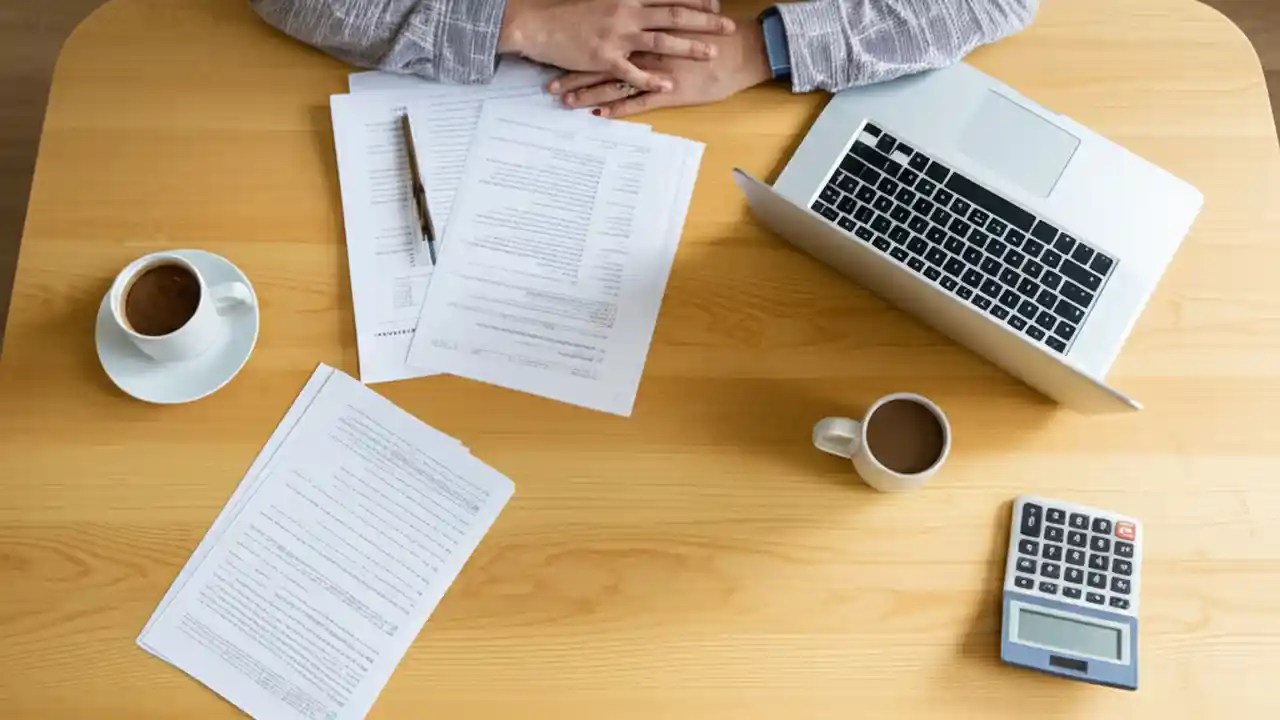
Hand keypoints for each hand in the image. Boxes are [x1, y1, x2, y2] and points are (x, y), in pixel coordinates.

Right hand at [499, 0, 735, 92]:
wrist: (538, 25)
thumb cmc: (569, 12)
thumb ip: (626, 2)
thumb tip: (646, 6)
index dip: (694, 0)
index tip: (715, 3)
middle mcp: (626, 14)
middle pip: (673, 16)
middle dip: (704, 21)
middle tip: (728, 26)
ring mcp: (616, 37)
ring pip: (660, 42)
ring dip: (688, 47)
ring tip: (711, 53)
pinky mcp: (603, 58)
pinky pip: (632, 71)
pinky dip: (652, 78)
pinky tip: (669, 84)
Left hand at [548, 21, 771, 117]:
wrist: (743, 49)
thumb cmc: (716, 33)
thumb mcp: (685, 19)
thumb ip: (662, 21)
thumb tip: (644, 21)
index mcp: (648, 32)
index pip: (607, 42)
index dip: (581, 51)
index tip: (560, 56)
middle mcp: (645, 51)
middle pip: (602, 64)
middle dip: (575, 75)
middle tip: (551, 86)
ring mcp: (656, 73)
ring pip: (613, 84)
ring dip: (588, 94)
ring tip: (566, 103)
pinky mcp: (670, 92)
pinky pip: (638, 102)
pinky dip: (618, 109)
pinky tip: (600, 115)